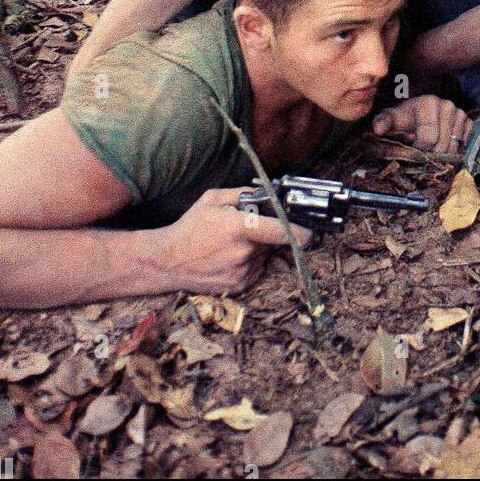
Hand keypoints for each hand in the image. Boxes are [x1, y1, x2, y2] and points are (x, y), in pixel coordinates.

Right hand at [161, 188, 311, 295]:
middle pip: (273, 242)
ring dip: (258, 249)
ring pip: (265, 256)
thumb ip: (242, 194)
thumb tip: (265, 195)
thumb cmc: (190, 228)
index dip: (300, 232)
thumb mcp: (213, 200)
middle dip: (268, 234)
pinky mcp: (239, 286)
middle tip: (248, 228)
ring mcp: (242, 272)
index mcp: (240, 228)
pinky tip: (229, 257)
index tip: (311, 232)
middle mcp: (244, 253)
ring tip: (233, 244)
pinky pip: (256, 270)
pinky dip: (250, 263)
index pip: (281, 231)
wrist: (168, 262)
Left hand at [372, 96, 471, 154]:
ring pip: (454, 149)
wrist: (420, 111)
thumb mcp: (392, 117)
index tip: (412, 147)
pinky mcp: (469, 123)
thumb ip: (383, 122)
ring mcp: (460, 114)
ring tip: (432, 147)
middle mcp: (448, 106)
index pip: (428, 139)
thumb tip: (377, 129)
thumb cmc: (405, 116)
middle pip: (442, 146)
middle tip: (422, 150)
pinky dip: (456, 150)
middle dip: (430, 153)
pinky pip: (465, 145)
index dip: (419, 149)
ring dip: (442, 154)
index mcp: (429, 103)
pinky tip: (444, 146)